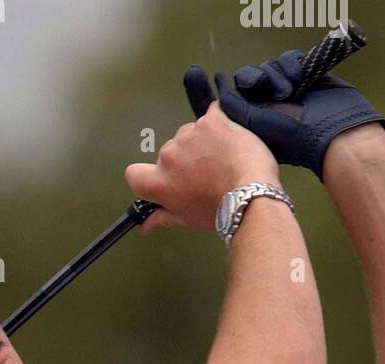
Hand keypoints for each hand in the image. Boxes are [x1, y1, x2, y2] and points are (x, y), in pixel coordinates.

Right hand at [124, 87, 279, 235]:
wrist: (250, 193)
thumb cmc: (219, 210)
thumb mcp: (187, 219)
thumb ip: (161, 218)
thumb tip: (145, 226)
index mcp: (159, 182)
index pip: (134, 174)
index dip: (146, 176)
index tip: (165, 179)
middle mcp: (168, 156)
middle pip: (169, 153)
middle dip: (185, 160)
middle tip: (207, 174)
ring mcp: (189, 134)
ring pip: (189, 135)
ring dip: (202, 143)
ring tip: (223, 160)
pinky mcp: (210, 120)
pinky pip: (211, 116)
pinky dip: (218, 126)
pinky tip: (229, 139)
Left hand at [214, 50, 384, 178]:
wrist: (331, 131)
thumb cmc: (290, 135)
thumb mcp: (252, 121)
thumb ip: (232, 102)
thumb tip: (219, 82)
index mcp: (251, 115)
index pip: (236, 88)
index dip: (241, 82)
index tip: (247, 84)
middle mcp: (266, 102)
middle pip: (252, 74)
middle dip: (261, 78)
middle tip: (274, 91)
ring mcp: (285, 89)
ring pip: (271, 66)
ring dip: (278, 75)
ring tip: (290, 92)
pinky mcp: (303, 77)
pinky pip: (289, 59)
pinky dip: (293, 66)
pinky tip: (300, 80)